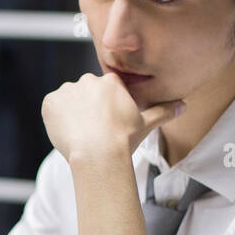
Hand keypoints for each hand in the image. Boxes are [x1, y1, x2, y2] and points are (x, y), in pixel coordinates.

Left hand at [41, 72, 184, 162]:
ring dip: (72, 113)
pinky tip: (67, 132)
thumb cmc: (124, 140)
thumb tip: (183, 105)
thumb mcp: (146, 125)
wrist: (98, 154)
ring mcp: (68, 90)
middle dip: (88, 110)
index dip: (106, 110)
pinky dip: (56, 118)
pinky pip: (52, 107)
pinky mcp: (50, 101)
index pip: (106, 91)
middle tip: (94, 132)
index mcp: (111, 82)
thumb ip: (163, 111)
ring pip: (69, 100)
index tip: (107, 125)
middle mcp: (88, 80)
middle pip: (86, 94)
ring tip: (81, 135)